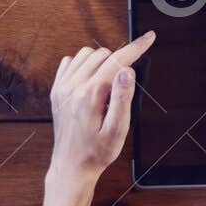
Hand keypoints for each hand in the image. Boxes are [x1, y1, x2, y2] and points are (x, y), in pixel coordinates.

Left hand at [47, 31, 154, 185]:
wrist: (71, 167)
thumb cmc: (96, 153)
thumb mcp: (118, 131)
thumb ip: (123, 98)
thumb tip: (127, 70)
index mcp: (91, 95)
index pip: (118, 61)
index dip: (137, 47)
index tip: (149, 37)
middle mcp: (73, 87)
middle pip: (103, 54)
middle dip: (118, 62)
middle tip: (121, 90)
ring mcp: (62, 88)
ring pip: (86, 54)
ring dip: (101, 61)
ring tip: (107, 87)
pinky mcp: (56, 91)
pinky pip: (70, 62)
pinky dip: (83, 64)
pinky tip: (90, 81)